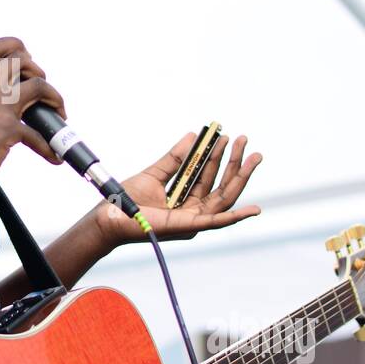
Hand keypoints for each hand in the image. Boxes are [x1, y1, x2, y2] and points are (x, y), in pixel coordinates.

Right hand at [0, 37, 65, 201]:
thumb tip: (6, 94)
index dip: (15, 47)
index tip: (27, 59)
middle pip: (20, 60)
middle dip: (38, 71)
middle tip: (41, 91)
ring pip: (38, 85)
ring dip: (55, 98)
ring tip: (59, 113)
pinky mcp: (7, 128)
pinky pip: (39, 134)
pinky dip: (51, 148)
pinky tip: (54, 156)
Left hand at [92, 130, 262, 246]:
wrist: (111, 215)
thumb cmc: (129, 198)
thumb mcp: (156, 173)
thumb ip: (175, 158)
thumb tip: (192, 136)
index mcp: (186, 200)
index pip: (208, 176)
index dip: (219, 157)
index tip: (226, 136)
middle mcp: (193, 211)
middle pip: (221, 186)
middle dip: (236, 163)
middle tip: (245, 140)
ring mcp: (193, 220)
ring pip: (224, 198)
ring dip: (240, 177)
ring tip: (253, 156)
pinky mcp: (189, 227)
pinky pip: (216, 222)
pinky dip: (235, 217)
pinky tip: (253, 210)